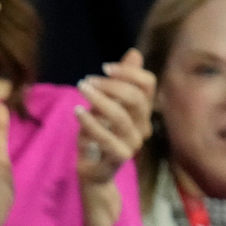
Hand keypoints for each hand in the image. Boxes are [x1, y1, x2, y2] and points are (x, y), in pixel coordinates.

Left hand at [76, 49, 154, 225]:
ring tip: (81, 90)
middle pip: (136, 98)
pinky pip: (106, 138)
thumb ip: (118, 82)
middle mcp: (143, 126)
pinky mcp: (119, 158)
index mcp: (143, 111)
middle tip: (86, 81)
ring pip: (121, 116)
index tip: (105, 67)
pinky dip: (90, 123)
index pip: (148, 84)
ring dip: (99, 101)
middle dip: (111, 85)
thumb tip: (134, 53)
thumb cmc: (98, 136)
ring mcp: (133, 143)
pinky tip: (77, 113)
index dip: (129, 72)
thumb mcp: (105, 106)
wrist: (93, 172)